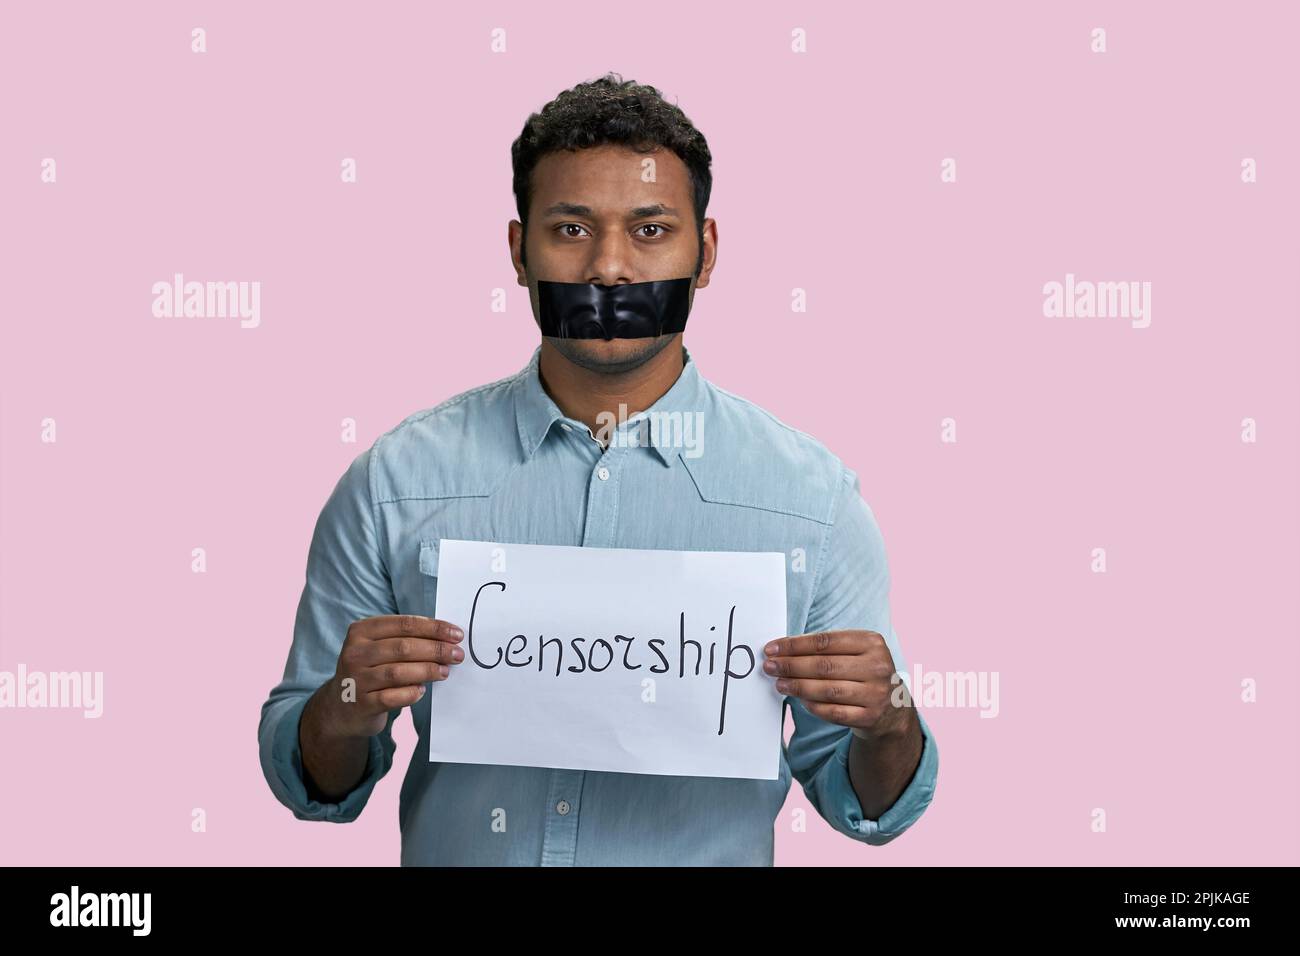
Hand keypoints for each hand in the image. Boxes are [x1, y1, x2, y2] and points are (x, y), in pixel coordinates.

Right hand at [322, 614, 465, 737]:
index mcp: (361, 631)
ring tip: (444, 672)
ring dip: (427, 671)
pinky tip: (421, 690)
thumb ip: (405, 639)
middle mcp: (355, 653)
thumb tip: (447, 638)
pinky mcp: (361, 704)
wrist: (341, 707)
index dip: (434, 628)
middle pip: (404, 647)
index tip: (456, 635)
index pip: (404, 624)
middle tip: (457, 655)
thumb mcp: (379, 648)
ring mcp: (355, 679)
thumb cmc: (370, 671)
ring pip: (398, 672)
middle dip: (436, 649)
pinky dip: (411, 693)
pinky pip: (392, 697)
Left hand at [763, 629, 913, 740]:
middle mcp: (878, 667)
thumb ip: (826, 647)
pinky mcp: (870, 717)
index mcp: (872, 642)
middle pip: (824, 666)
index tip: (772, 649)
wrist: (892, 707)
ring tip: (779, 683)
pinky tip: (799, 699)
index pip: (825, 641)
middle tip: (770, 666)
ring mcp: (876, 694)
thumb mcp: (855, 651)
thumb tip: (782, 649)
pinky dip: (813, 706)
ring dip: (798, 687)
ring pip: (827, 690)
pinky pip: (833, 712)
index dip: (794, 645)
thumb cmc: (862, 672)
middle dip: (791, 666)